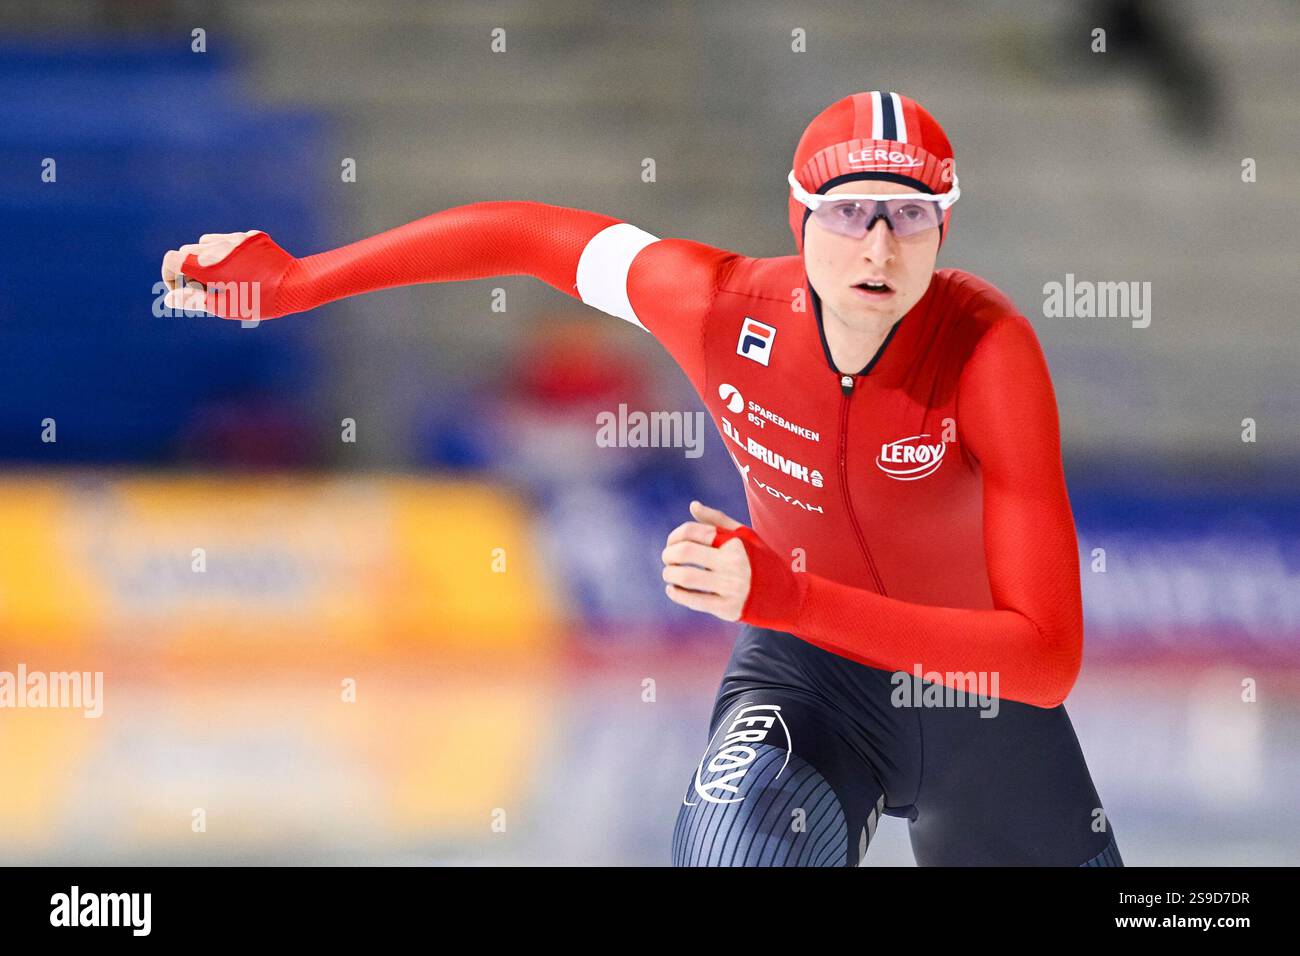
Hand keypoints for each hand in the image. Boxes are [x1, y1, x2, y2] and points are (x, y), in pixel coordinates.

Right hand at [160, 230, 294, 318]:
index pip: (172, 260)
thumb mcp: (224, 306)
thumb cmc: (259, 301)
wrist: (296, 285)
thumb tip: (170, 298)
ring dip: (208, 260)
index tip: (183, 291)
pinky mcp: (253, 237)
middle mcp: (219, 245)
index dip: (170, 276)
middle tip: (208, 291)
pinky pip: (231, 241)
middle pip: (189, 252)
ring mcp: (237, 238)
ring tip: (226, 280)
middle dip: (190, 271)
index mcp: (207, 263)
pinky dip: (228, 254)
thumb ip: (194, 300)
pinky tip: (245, 269)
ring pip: (208, 243)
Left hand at [661, 500, 751, 621]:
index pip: (694, 531)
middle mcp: (734, 563)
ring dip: (670, 574)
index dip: (676, 535)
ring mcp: (731, 587)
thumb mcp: (746, 537)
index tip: (672, 542)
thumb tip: (693, 505)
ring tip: (669, 573)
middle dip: (669, 554)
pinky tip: (673, 589)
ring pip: (686, 577)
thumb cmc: (762, 562)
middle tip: (667, 558)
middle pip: (686, 552)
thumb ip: (718, 520)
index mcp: (735, 542)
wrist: (786, 596)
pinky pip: (693, 600)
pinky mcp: (727, 608)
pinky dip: (677, 593)